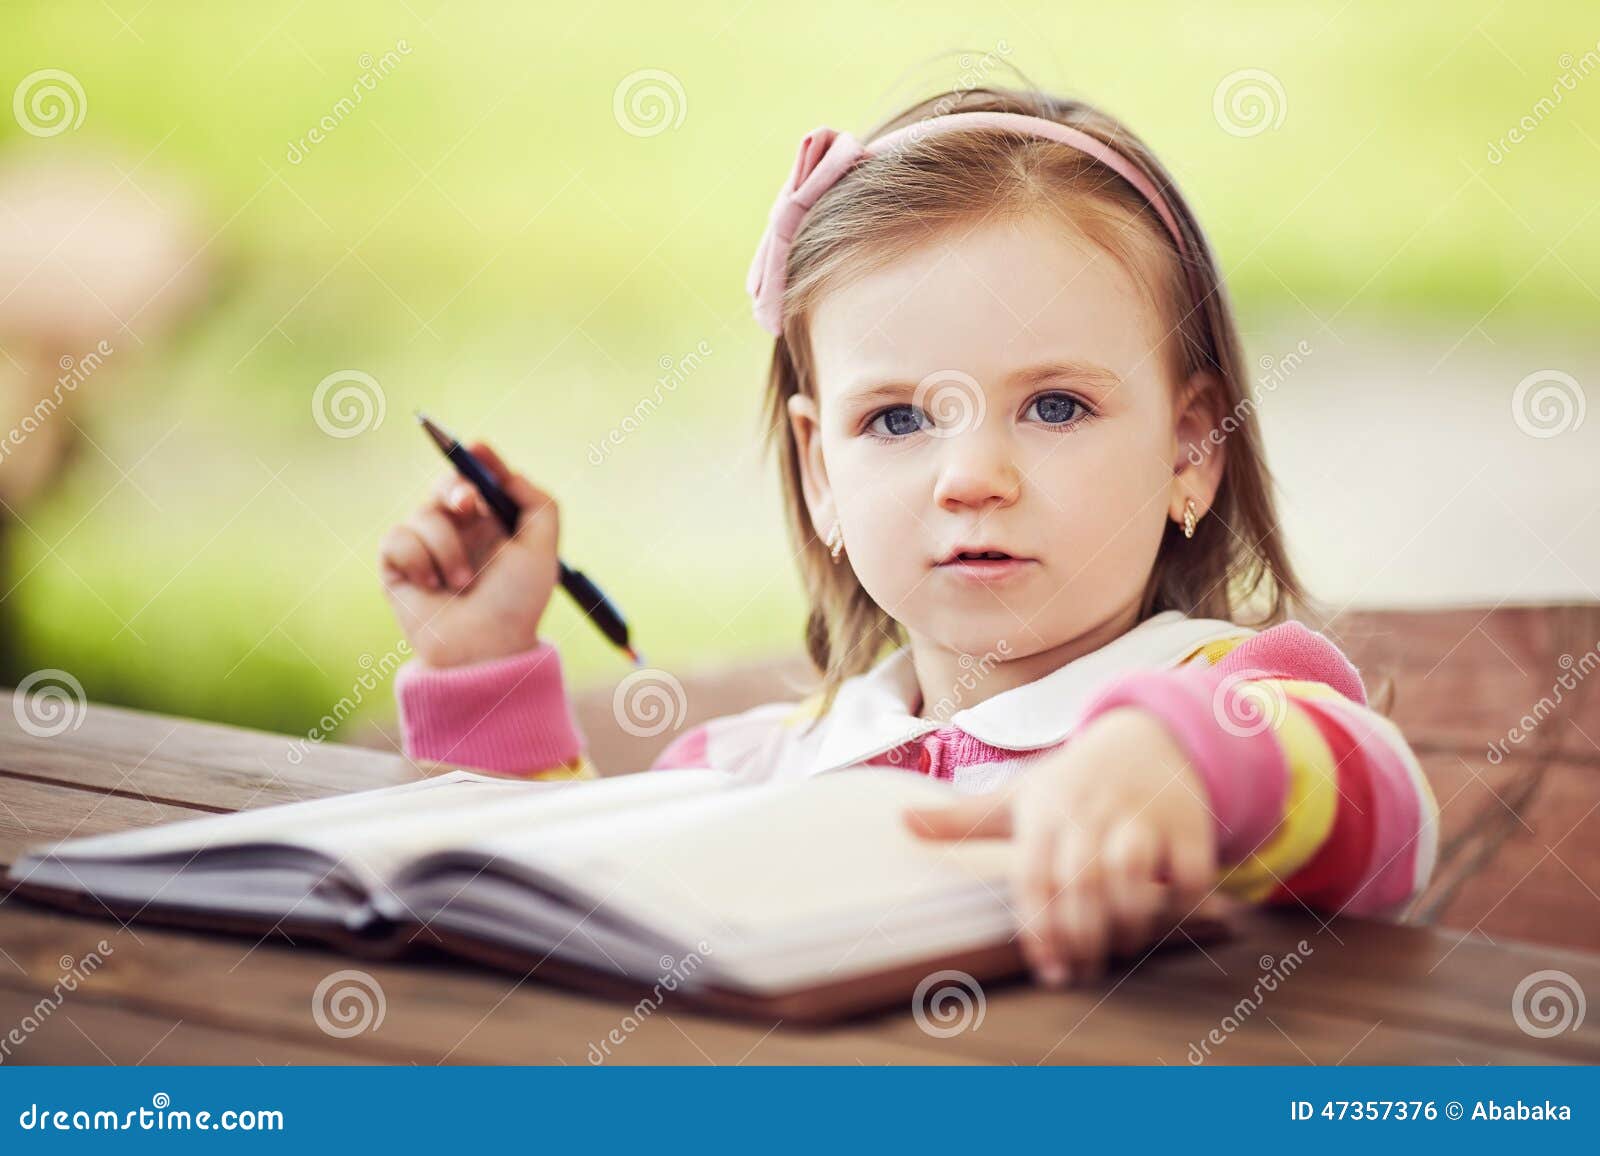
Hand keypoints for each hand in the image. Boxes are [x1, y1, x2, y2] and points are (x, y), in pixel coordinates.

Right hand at [378, 441, 560, 668]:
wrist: (484, 649)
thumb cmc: (517, 603)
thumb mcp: (543, 550)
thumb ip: (538, 503)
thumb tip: (508, 472)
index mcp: (491, 522)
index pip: (479, 477)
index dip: (477, 459)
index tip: (478, 447)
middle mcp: (457, 530)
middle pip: (445, 483)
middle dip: (455, 487)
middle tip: (467, 505)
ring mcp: (425, 546)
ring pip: (424, 514)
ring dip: (447, 549)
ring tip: (462, 584)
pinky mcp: (397, 564)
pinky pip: (398, 539)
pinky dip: (419, 561)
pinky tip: (432, 587)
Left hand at [904, 706, 1223, 986]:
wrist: (1147, 735)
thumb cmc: (1074, 780)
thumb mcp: (1019, 795)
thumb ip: (964, 819)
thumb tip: (901, 823)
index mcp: (1046, 810)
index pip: (1035, 875)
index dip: (1039, 927)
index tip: (1047, 967)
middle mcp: (1091, 812)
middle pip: (1083, 880)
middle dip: (1081, 934)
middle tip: (1080, 971)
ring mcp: (1142, 816)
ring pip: (1135, 873)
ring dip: (1128, 920)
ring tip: (1117, 949)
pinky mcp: (1187, 824)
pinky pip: (1191, 870)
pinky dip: (1183, 901)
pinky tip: (1167, 921)